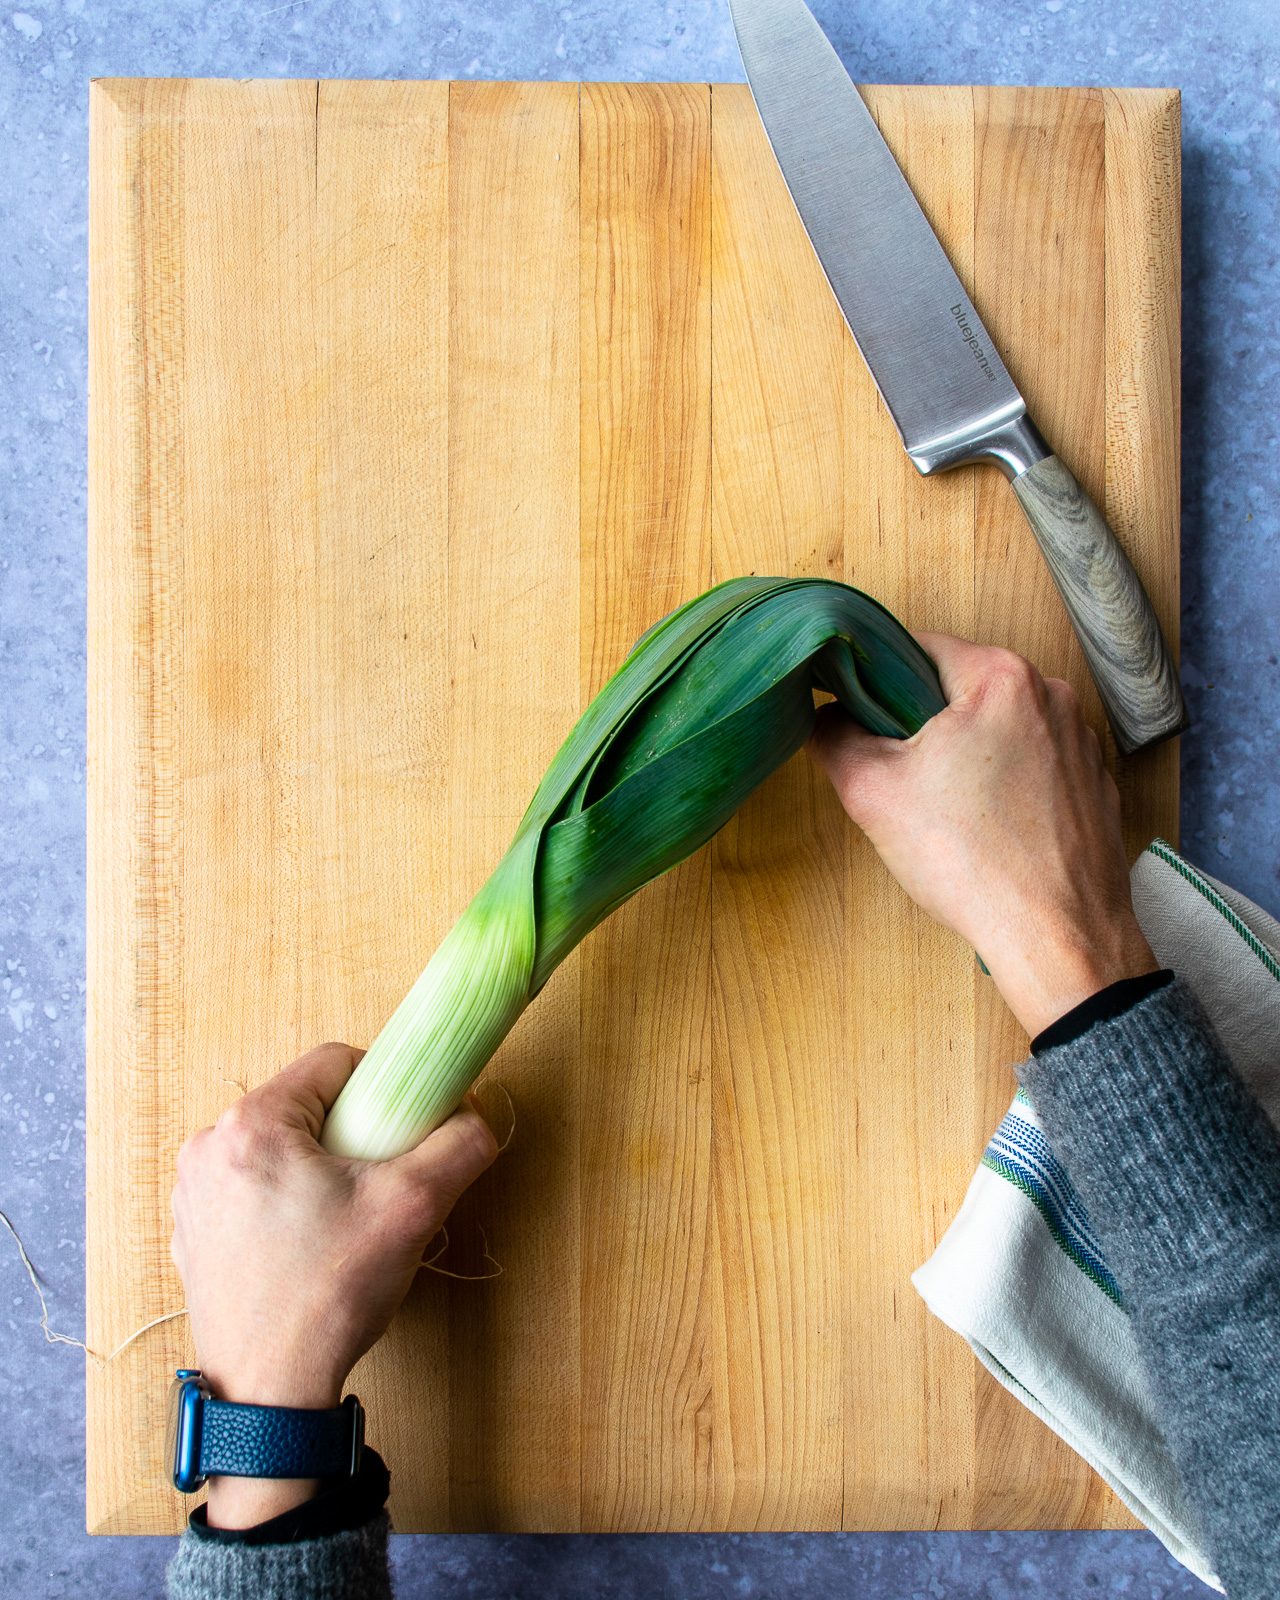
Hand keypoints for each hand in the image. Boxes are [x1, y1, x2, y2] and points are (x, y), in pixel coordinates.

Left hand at [170, 1043, 497, 1527]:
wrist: (270, 1395)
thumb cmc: (330, 1295)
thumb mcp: (414, 1207)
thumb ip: (459, 1145)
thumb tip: (477, 1118)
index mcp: (252, 1123)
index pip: (334, 1063)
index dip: (383, 1088)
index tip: (402, 1134)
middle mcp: (208, 1148)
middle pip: (304, 1107)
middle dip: (350, 1136)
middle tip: (378, 1187)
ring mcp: (194, 1195)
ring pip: (279, 1150)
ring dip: (318, 1170)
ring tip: (345, 1224)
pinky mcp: (193, 1236)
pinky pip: (252, 1191)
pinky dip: (285, 1205)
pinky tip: (310, 1250)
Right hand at [809, 633, 1156, 1037]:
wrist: (1055, 935)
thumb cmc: (970, 861)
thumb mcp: (871, 791)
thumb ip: (834, 737)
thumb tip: (824, 718)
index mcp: (1001, 677)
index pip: (918, 649)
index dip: (877, 683)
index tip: (862, 725)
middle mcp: (1053, 696)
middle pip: (962, 690)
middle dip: (924, 727)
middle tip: (901, 780)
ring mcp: (1083, 742)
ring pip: (1000, 730)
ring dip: (968, 757)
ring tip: (948, 814)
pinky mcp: (1097, 785)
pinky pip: (1035, 767)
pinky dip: (1008, 787)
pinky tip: (990, 832)